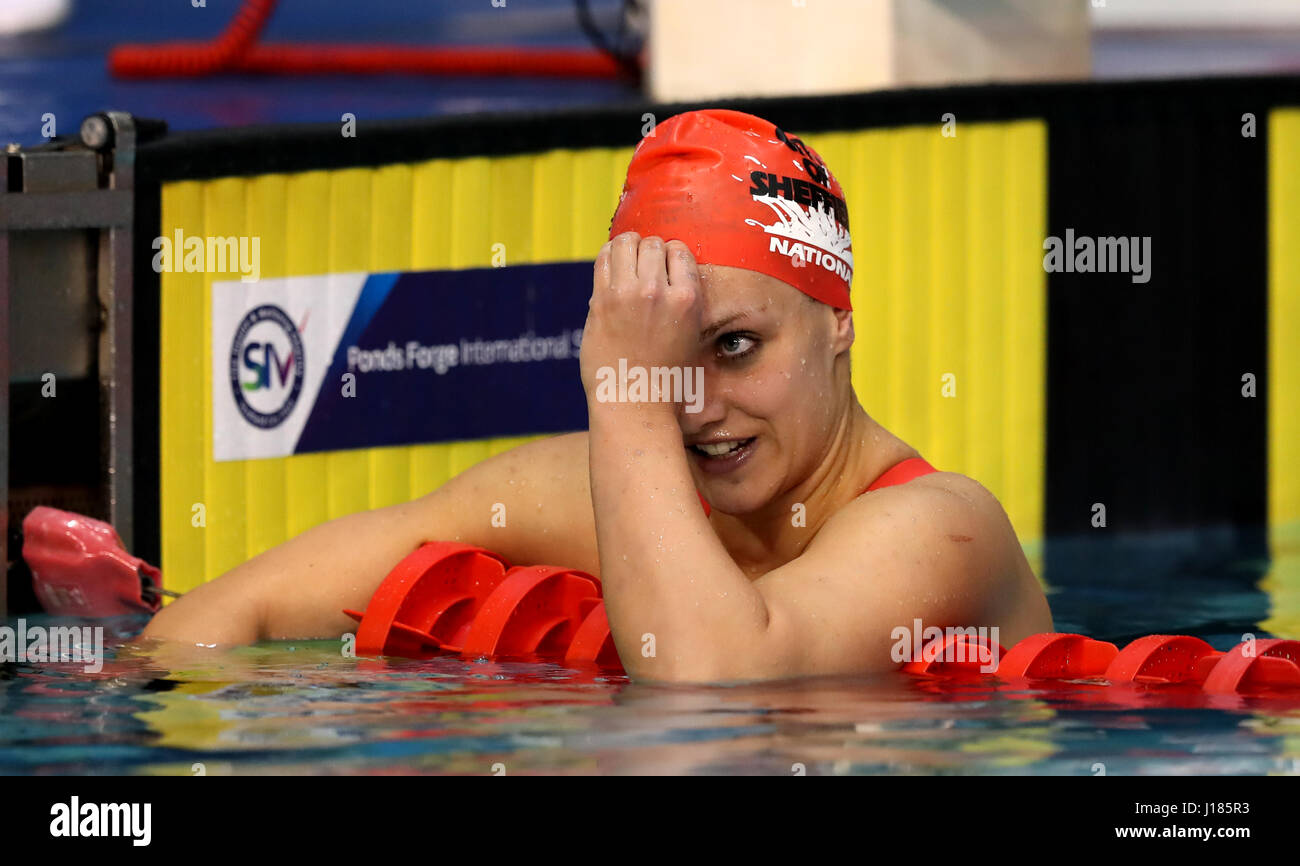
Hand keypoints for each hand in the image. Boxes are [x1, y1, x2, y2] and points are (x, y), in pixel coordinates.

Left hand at [580, 232, 703, 403]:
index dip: (671, 254)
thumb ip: (681, 303)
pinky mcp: (601, 301)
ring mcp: (627, 294)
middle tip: (643, 262)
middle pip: (653, 244)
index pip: (679, 251)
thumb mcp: (690, 335)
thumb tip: (664, 276)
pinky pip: (603, 259)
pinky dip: (607, 254)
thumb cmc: (665, 377)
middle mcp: (659, 291)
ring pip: (627, 243)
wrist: (635, 402)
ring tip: (625, 254)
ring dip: (627, 246)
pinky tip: (610, 261)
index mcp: (688, 300)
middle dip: (648, 249)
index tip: (664, 264)